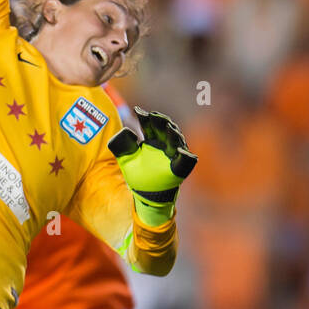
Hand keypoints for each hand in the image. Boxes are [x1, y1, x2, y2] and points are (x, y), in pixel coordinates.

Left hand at [109, 106, 196, 225]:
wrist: (146, 197)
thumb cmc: (139, 176)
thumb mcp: (126, 160)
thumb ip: (122, 146)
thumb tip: (123, 131)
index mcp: (151, 140)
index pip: (149, 125)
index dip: (145, 117)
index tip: (138, 111)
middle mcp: (164, 145)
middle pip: (165, 128)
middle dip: (161, 120)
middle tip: (154, 115)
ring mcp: (173, 156)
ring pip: (177, 140)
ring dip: (174, 133)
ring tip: (169, 127)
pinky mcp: (180, 169)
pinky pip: (186, 161)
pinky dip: (184, 156)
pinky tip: (181, 151)